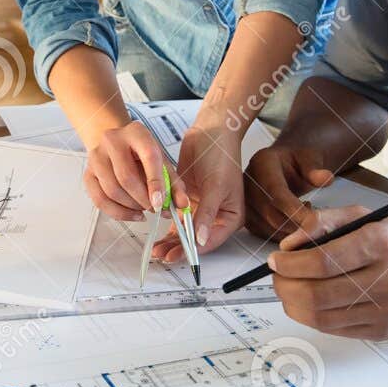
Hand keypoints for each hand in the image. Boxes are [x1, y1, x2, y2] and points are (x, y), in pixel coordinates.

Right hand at [83, 120, 182, 222]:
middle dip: (142, 199)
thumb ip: (174, 183)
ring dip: (131, 207)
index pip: (148, 156)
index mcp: (137, 132)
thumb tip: (182, 205)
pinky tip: (131, 213)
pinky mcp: (87, 173)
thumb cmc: (140, 153)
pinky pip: (99, 199)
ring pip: (112, 190)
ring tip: (143, 208)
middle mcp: (113, 140)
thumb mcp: (161, 160)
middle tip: (154, 208)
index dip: (155, 182)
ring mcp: (96, 156)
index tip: (161, 203)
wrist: (115, 143)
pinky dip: (117, 212)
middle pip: (126, 177)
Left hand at [151, 129, 243, 261]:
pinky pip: (176, 217)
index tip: (178, 255)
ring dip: (171, 240)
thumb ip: (206, 213)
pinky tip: (157, 233)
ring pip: (184, 231)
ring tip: (156, 249)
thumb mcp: (216, 186)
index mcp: (230, 217)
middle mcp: (216, 216)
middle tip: (162, 255)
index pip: (211, 240)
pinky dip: (167, 224)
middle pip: (196, 239)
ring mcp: (201, 209)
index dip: (193, 249)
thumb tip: (199, 239)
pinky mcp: (187, 200)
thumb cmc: (221, 155)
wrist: (211, 131)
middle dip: (179, 248)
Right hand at [243, 144, 335, 240]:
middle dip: (296, 223)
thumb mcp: (309, 159)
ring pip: (268, 227)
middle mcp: (247, 182)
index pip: (276, 191)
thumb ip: (315, 169)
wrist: (282, 166)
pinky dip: (282, 233)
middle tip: (314, 219)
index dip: (294, 209)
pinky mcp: (245, 216)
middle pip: (270, 213)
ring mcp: (243, 201)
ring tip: (303, 213)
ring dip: (290, 229)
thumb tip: (326, 178)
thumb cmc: (295, 162)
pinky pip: (264, 233)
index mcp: (262, 163)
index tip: (313, 220)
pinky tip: (292, 220)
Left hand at [268, 205, 387, 338]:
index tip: (275, 260)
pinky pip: (336, 329)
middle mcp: (386, 279)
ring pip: (323, 317)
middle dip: (285, 286)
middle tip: (276, 277)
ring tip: (287, 290)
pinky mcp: (383, 331)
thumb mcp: (365, 218)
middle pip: (318, 294)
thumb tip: (289, 244)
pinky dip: (313, 317)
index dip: (290, 264)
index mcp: (380, 244)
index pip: (322, 261)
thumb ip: (324, 223)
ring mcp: (386, 310)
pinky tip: (308, 304)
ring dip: (293, 305)